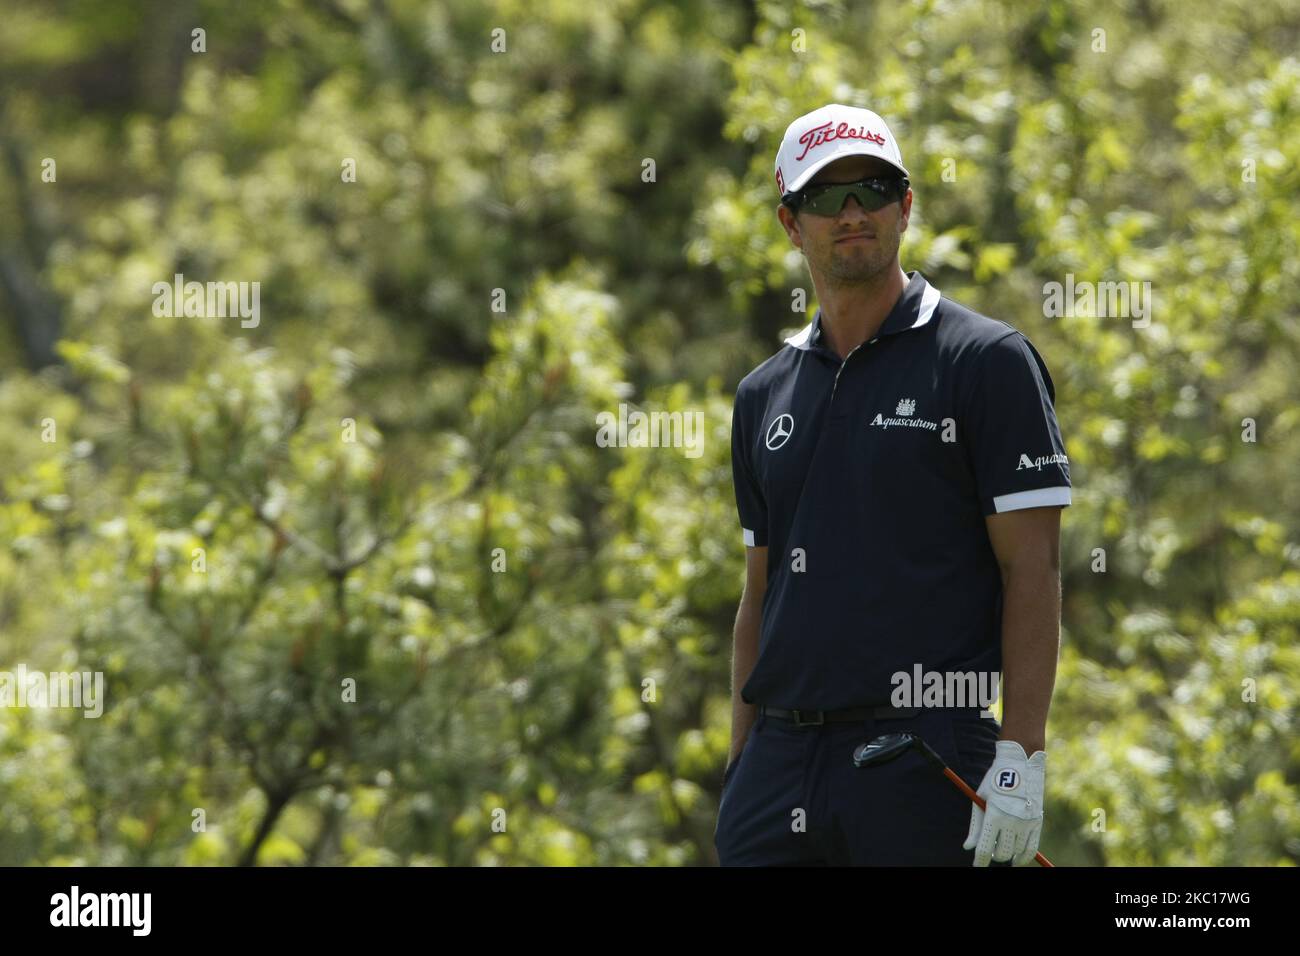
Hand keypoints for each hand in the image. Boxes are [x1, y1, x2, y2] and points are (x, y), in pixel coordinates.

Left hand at [963, 739, 1045, 865]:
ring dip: (1007, 855)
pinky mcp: (1037, 822)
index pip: (985, 848)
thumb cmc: (995, 780)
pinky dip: (1023, 858)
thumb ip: (975, 825)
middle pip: (1002, 853)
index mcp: (993, 814)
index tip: (977, 866)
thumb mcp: (980, 799)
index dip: (980, 861)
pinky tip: (1016, 861)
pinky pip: (1031, 849)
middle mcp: (1011, 821)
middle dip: (994, 855)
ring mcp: (1026, 822)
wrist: (1021, 764)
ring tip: (1002, 849)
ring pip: (1016, 852)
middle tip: (990, 851)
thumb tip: (968, 848)